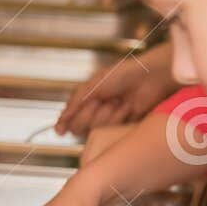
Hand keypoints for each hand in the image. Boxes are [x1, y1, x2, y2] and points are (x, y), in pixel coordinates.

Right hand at [56, 48, 176, 135]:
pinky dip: (119, 116)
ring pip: (96, 129)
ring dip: (106, 114)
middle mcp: (94, 112)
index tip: (64, 126)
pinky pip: (113, 130)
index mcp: (84, 101)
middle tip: (100, 101)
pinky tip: (127, 107)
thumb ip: (73, 106)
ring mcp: (108, 120)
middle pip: (78, 128)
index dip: (68, 120)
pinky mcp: (122, 126)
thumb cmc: (121, 75)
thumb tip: (58, 127)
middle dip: (89, 114)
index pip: (68, 120)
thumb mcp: (91, 86)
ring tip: (118, 101)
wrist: (149, 77)